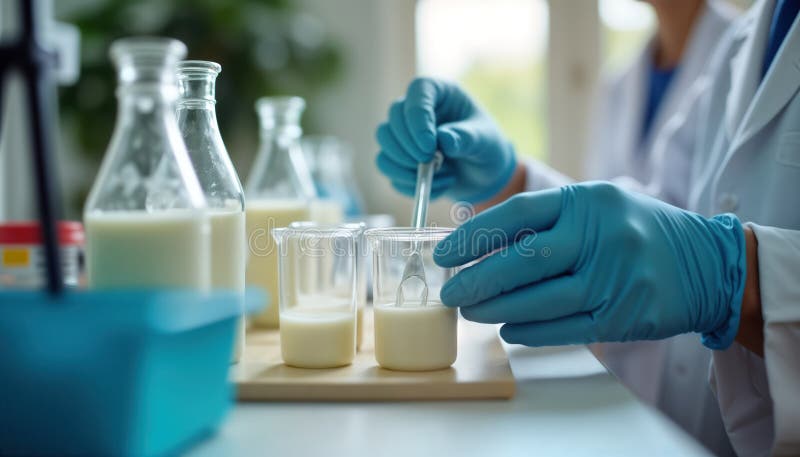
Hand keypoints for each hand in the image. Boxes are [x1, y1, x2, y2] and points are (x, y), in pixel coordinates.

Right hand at [375, 77, 516, 202]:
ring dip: (405, 165)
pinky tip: (436, 185)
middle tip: (430, 163)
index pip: (417, 92)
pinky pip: (387, 167)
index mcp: (439, 93)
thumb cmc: (487, 147)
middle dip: (408, 147)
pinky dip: (408, 183)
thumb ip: (467, 138)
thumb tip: (443, 139)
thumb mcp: (485, 141)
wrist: (483, 173)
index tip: (429, 146)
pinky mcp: (398, 156)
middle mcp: (416, 109)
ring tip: (438, 175)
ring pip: (384, 143)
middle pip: (393, 119)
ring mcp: (404, 133)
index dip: (418, 119)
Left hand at [433, 182, 746, 348]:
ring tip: (470, 313)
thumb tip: (480, 245)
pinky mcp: (626, 315)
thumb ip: (548, 220)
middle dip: (477, 280)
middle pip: (525, 260)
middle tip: (449, 294)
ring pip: (541, 299)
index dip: (473, 235)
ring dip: (497, 309)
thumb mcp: (597, 206)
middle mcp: (602, 235)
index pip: (517, 214)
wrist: (708, 262)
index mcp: (587, 200)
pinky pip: (567, 328)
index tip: (443, 255)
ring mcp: (617, 277)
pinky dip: (532, 331)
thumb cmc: (636, 230)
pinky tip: (507, 329)